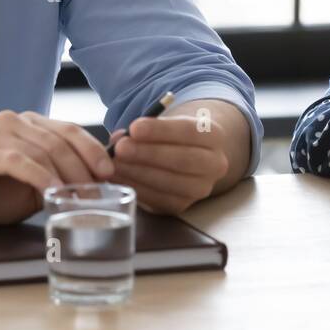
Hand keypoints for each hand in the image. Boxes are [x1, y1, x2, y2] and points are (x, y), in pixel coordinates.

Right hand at [0, 110, 113, 226]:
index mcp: (29, 124)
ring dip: (67, 177)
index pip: (71, 131)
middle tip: (99, 195)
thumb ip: (60, 178)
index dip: (95, 151)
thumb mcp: (33, 187)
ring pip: (44, 151)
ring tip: (81, 200)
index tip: (112, 174)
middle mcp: (14, 121)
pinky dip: (41, 177)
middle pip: (62, 141)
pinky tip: (53, 193)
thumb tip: (101, 185)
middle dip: (85, 170)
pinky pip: (19, 162)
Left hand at [108, 112, 230, 214]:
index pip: (190, 132)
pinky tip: (119, 178)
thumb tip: (119, 139)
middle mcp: (214, 164)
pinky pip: (159, 199)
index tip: (134, 128)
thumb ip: (144, 129)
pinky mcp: (183, 205)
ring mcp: (201, 188)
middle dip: (148, 154)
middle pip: (183, 160)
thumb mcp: (165, 124)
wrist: (189, 157)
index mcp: (213, 136)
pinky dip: (137, 188)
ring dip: (138, 173)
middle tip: (120, 149)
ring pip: (171, 183)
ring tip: (115, 164)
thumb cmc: (172, 137)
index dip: (161, 130)